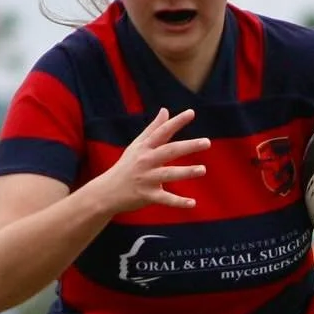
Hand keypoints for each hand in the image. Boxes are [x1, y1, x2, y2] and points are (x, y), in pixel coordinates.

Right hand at [93, 108, 209, 212]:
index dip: (176, 122)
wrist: (106, 191)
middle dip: (188, 146)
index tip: (191, 112)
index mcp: (145, 147)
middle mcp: (146, 161)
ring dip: (186, 172)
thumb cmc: (126, 166)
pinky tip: (193, 203)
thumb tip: (165, 110)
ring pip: (168, 174)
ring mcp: (146, 178)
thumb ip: (153, 129)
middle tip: (207, 142)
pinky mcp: (147, 196)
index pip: (162, 131)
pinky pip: (165, 199)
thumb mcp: (137, 146)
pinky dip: (179, 202)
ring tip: (203, 169)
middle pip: (169, 151)